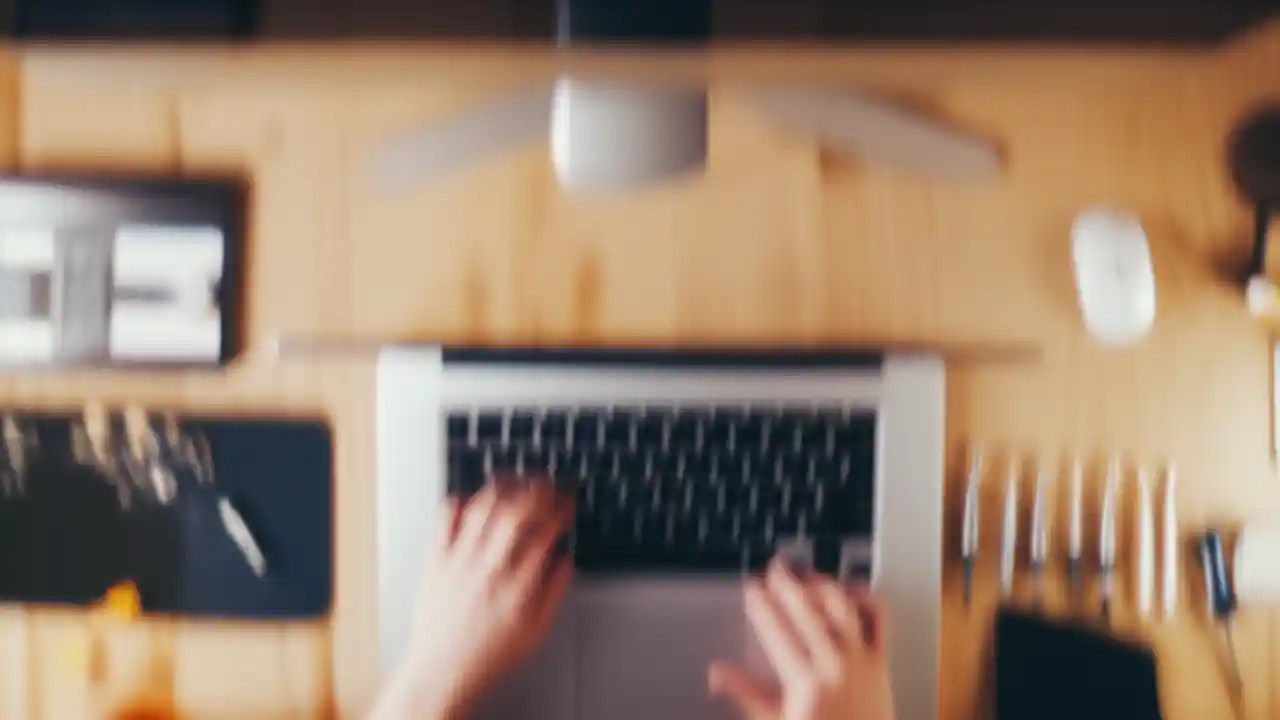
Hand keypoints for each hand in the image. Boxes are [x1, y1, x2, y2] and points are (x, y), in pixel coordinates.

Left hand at [371, 482, 572, 719]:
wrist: (442, 671)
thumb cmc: (487, 656)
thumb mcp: (535, 631)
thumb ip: (553, 592)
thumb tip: (565, 560)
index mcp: (517, 585)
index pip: (545, 533)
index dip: (561, 511)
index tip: (567, 504)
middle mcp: (488, 568)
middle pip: (516, 512)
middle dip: (537, 490)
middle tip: (547, 484)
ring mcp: (459, 560)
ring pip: (483, 508)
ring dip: (503, 487)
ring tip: (516, 481)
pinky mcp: (436, 559)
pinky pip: (446, 518)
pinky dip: (461, 501)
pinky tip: (473, 498)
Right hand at [709, 560, 895, 719]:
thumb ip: (748, 693)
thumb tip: (718, 673)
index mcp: (806, 682)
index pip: (777, 631)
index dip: (762, 604)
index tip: (752, 587)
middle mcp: (835, 665)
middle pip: (808, 611)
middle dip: (788, 584)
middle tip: (775, 568)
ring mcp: (862, 660)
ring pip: (841, 608)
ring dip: (822, 585)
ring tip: (807, 574)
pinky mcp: (881, 660)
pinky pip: (878, 618)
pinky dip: (865, 597)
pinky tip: (850, 587)